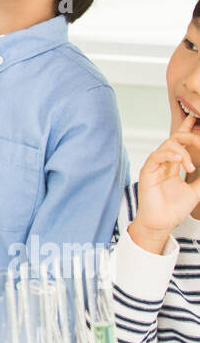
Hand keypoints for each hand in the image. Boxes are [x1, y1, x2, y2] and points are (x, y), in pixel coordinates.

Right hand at [129, 121, 199, 253]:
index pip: (180, 142)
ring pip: (167, 145)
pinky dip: (169, 154)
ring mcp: (155, 166)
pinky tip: (179, 160)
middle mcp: (164, 162)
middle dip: (189, 136)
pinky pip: (157, 155)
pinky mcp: (148, 171)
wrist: (162, 224)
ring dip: (182, 151)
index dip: (187, 128)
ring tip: (191, 166)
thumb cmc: (174, 209)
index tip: (196, 118)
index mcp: (173, 165)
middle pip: (175, 139)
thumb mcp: (196, 191)